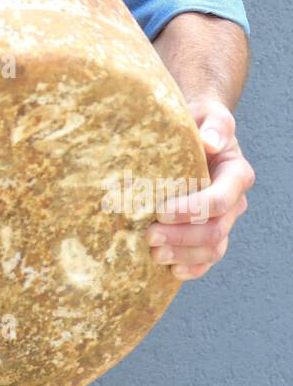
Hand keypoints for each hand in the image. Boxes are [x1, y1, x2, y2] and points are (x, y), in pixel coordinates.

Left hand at [145, 98, 254, 280]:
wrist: (195, 135)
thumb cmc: (199, 123)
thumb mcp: (209, 115)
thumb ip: (215, 124)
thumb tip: (209, 141)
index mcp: (235, 175)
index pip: (219, 200)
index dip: (193, 210)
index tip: (161, 211)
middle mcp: (233, 202)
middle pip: (215, 230)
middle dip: (182, 237)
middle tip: (149, 236)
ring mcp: (223, 220)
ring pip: (212, 249)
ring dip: (184, 255)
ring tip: (154, 254)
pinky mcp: (209, 232)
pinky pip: (207, 259)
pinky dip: (192, 269)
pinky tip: (171, 270)